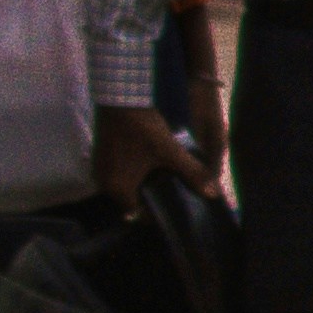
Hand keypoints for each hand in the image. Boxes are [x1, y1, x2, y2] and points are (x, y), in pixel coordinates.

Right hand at [94, 103, 216, 206]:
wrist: (119, 98)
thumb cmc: (144, 128)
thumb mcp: (170, 152)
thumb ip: (192, 173)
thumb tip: (213, 194)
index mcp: (118, 188)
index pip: (139, 214)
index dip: (157, 214)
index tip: (172, 209)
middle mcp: (104, 183)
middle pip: (131, 201)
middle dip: (150, 198)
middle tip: (171, 193)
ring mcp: (99, 169)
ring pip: (124, 186)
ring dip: (141, 184)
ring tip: (162, 178)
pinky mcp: (99, 156)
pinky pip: (117, 173)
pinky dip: (131, 173)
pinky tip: (148, 164)